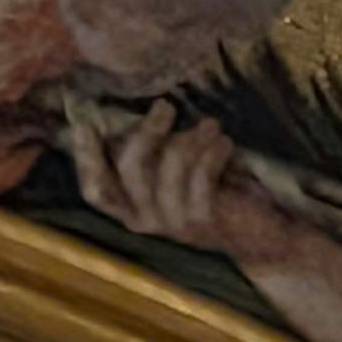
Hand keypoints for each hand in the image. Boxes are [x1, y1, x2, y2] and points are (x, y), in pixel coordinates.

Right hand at [67, 96, 296, 268]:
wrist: (255, 237)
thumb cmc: (205, 191)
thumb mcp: (169, 173)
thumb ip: (145, 152)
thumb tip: (114, 110)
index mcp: (129, 209)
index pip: (96, 191)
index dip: (85, 157)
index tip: (86, 120)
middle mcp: (144, 221)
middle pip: (129, 170)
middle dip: (146, 131)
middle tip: (166, 104)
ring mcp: (172, 225)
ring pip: (168, 168)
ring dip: (191, 139)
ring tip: (212, 124)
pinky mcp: (202, 222)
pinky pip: (200, 177)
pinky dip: (212, 154)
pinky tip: (225, 143)